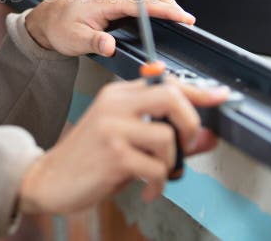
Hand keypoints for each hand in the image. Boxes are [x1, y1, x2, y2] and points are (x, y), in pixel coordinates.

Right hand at [18, 76, 226, 213]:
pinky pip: (156, 167)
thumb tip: (207, 137)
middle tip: (187, 144)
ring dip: (172, 164)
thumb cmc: (88, 159)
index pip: (165, 82)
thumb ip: (167, 136)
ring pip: (167, 137)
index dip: (199, 90)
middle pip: (171, 97)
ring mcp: (112, 129)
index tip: (220, 95)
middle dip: (191, 124)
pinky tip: (147, 188)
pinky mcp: (113, 155)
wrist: (49, 178)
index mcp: (118, 95)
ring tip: (159, 174)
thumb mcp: (127, 141)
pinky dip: (159, 184)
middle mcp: (115, 105)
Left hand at [25, 0, 194, 56]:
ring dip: (165, 6)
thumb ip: (94, 42)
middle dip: (172, 8)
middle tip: (190, 22)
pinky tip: (163, 16)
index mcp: (106, 2)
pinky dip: (155, 6)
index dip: (165, 11)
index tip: (183, 17)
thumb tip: (110, 46)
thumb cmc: (60, 27)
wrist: (48, 18)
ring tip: (183, 19)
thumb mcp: (74, 40)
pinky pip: (141, 0)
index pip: (142, 5)